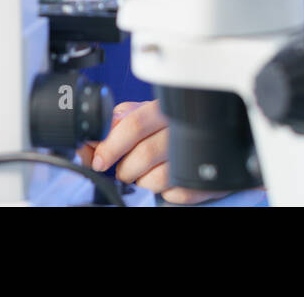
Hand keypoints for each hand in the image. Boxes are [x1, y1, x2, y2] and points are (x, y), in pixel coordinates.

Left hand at [82, 100, 231, 205]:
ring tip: (147, 174)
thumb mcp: (144, 115)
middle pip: (143, 155)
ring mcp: (196, 155)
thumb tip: (89, 142)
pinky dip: (164, 193)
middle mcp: (182, 129)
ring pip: (157, 179)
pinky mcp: (206, 180)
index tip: (98, 160)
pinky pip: (175, 194)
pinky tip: (167, 181)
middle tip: (125, 170)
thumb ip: (116, 124)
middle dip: (125, 169)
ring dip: (143, 182)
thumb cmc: (169, 126)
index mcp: (164, 109)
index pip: (133, 125)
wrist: (214, 137)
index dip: (110, 146)